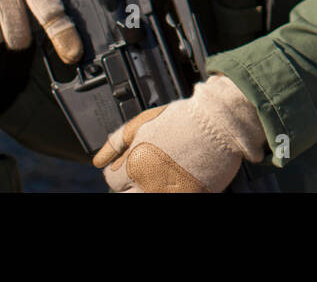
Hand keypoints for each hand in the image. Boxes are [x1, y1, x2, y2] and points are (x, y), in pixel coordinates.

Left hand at [93, 74, 266, 192]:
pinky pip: (172, 197)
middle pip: (126, 195)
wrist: (219, 123)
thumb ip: (116, 141)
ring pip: (146, 197)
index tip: (132, 162)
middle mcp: (147, 184)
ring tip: (160, 176)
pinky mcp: (189, 196)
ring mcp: (169, 193)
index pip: (111, 180)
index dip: (120, 169)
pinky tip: (178, 178)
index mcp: (132, 165)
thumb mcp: (143, 122)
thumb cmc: (182, 118)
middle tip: (147, 170)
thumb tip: (97, 160)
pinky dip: (171, 190)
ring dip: (147, 189)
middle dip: (131, 184)